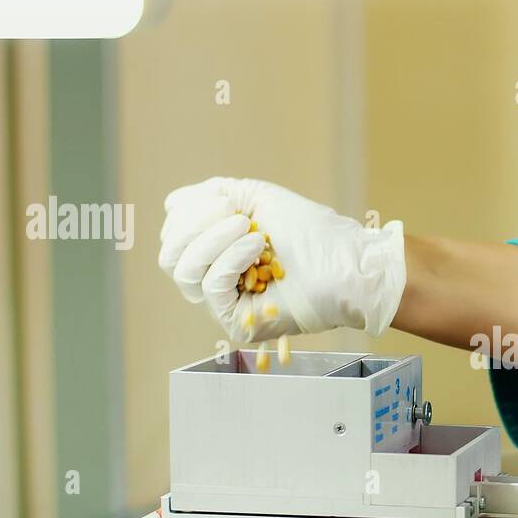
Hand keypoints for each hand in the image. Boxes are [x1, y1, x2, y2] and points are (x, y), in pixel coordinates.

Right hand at [158, 177, 405, 341]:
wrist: (348, 263)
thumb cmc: (313, 233)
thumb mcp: (258, 198)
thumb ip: (215, 194)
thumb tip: (173, 204)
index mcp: (217, 250)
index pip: (174, 233)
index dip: (189, 211)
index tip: (225, 201)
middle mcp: (216, 277)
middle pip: (170, 253)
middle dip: (195, 224)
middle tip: (236, 214)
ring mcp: (226, 303)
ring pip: (183, 269)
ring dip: (212, 239)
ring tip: (249, 228)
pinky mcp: (237, 322)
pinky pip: (210, 287)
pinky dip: (229, 258)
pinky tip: (256, 245)